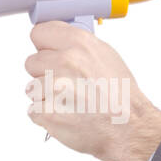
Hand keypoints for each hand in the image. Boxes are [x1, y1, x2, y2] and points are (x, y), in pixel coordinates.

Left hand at [23, 21, 160, 160]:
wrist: (129, 128)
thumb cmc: (120, 96)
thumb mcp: (106, 56)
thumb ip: (78, 46)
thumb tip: (58, 43)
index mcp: (79, 43)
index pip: (39, 33)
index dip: (43, 47)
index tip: (48, 54)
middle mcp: (65, 61)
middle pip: (31, 62)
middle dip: (44, 74)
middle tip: (65, 85)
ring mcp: (54, 87)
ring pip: (31, 88)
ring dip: (44, 97)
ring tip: (68, 102)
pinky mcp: (48, 112)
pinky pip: (33, 110)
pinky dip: (46, 116)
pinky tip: (65, 115)